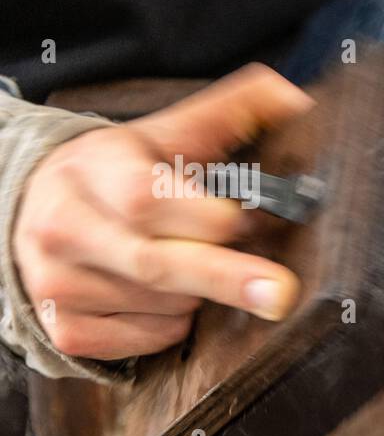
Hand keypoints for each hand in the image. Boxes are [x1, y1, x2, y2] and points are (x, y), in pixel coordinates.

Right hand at [15, 64, 311, 360]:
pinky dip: (174, 325)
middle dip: (225, 276)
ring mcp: (58, 284)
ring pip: (164, 305)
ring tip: (189, 262)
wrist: (37, 213)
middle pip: (156, 262)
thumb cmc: (118, 173)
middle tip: (281, 292)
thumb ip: (231, 112)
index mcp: (91, 170)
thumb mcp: (165, 134)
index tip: (245, 221)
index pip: (147, 199)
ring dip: (201, 294)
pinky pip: (149, 338)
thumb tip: (295, 97)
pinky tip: (163, 296)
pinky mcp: (67, 329)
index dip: (206, 217)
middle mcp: (64, 228)